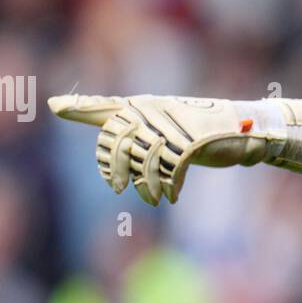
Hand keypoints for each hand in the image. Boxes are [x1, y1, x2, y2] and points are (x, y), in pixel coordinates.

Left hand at [48, 94, 274, 205]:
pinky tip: (173, 195)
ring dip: (145, 185)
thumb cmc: (203, 129)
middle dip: (116, 169)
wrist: (246, 128)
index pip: (107, 108)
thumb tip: (114, 144)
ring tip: (151, 197)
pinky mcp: (193, 141)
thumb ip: (139, 131)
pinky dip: (168, 187)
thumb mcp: (168, 128)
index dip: (81, 108)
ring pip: (143, 159)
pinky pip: (169, 170)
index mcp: (147, 106)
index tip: (55, 106)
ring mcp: (174, 126)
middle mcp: (156, 111)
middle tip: (120, 188)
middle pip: (119, 140)